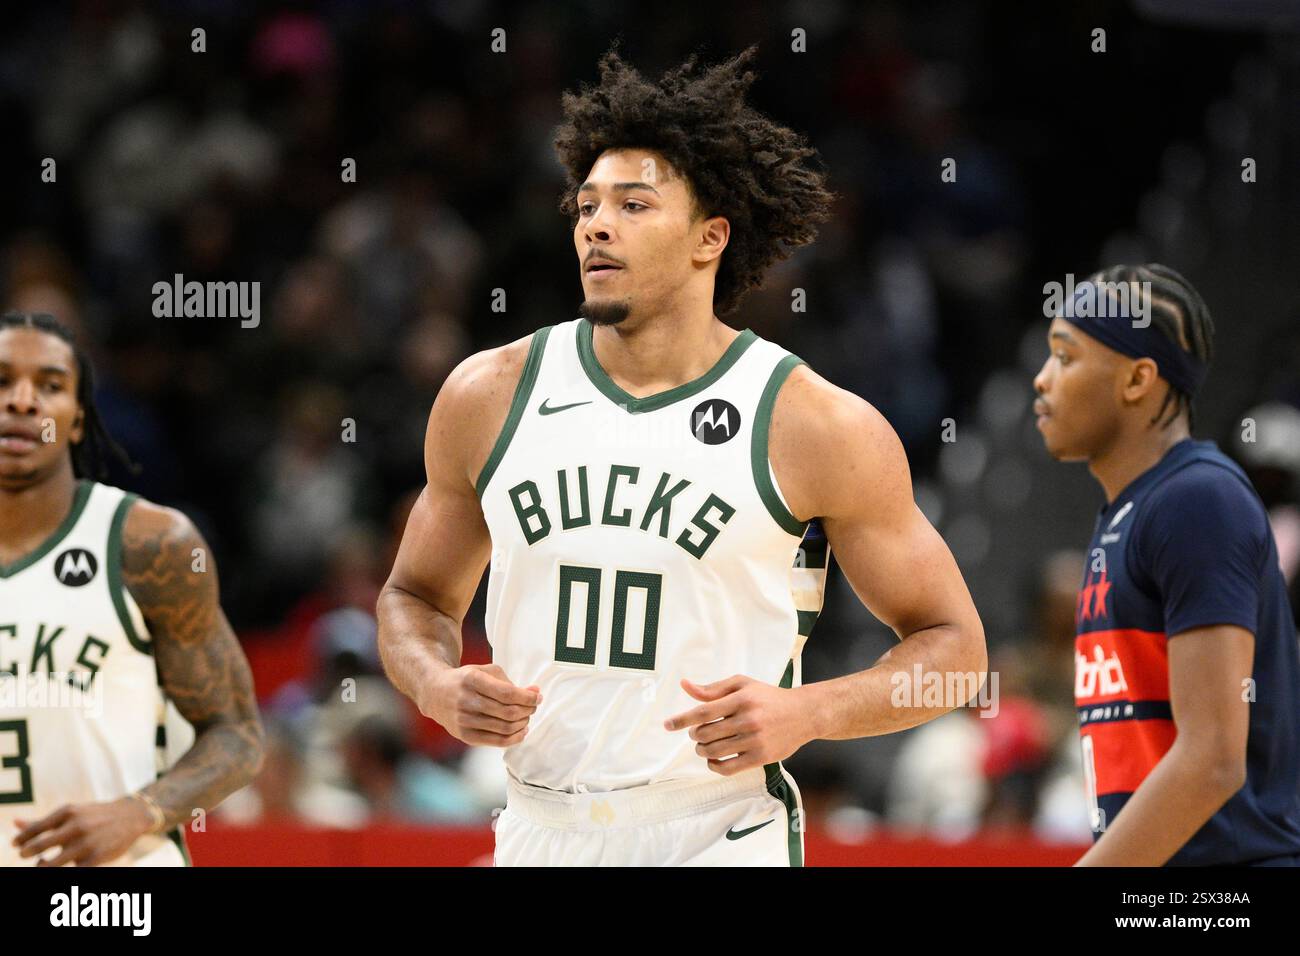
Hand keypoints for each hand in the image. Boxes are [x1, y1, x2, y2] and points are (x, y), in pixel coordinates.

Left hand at [11, 797, 156, 866]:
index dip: (22, 838)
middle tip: (24, 855)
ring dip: (41, 866)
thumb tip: (14, 823)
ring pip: (51, 864)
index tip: (16, 845)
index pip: (36, 828)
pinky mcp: (95, 858)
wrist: (131, 816)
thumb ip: (43, 822)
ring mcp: (86, 843)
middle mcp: (76, 826)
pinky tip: (62, 866)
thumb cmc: (94, 816)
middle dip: (27, 852)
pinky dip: (62, 870)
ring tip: (41, 863)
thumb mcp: (71, 814)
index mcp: (68, 812)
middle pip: (39, 845)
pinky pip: (71, 871)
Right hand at [421, 662, 540, 746]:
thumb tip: (535, 692)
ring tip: (527, 717)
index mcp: (472, 680)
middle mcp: (466, 701)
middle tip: (533, 707)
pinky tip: (522, 730)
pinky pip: (496, 742)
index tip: (537, 696)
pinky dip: (514, 738)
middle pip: (508, 712)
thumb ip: (510, 682)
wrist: (436, 693)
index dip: (527, 697)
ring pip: (505, 728)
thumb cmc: (466, 680)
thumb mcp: (485, 672)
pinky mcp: (464, 736)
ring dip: (523, 723)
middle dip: (527, 710)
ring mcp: (464, 720)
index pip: (507, 693)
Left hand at [663, 675, 813, 775]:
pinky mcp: (761, 758)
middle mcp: (748, 719)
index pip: (703, 711)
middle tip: (696, 733)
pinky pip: (728, 768)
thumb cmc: (768, 697)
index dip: (682, 719)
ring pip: (714, 751)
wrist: (803, 714)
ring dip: (702, 750)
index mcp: (741, 699)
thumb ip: (713, 688)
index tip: (668, 725)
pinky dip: (714, 766)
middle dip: (694, 735)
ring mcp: (755, 740)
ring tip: (704, 745)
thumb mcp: (742, 685)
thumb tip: (685, 685)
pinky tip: (713, 760)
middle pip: (706, 733)